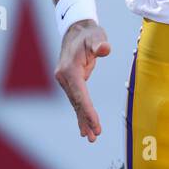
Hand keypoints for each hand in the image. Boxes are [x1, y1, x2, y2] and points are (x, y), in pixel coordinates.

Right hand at [54, 20, 110, 141]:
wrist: (76, 30)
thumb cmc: (89, 33)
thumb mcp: (96, 36)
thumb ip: (100, 44)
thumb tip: (105, 49)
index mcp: (69, 69)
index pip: (80, 94)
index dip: (88, 110)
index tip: (95, 124)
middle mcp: (64, 77)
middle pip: (77, 102)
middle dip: (86, 119)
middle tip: (94, 136)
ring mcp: (65, 81)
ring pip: (76, 104)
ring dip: (83, 120)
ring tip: (90, 138)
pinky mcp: (70, 83)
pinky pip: (76, 101)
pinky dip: (81, 114)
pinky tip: (84, 128)